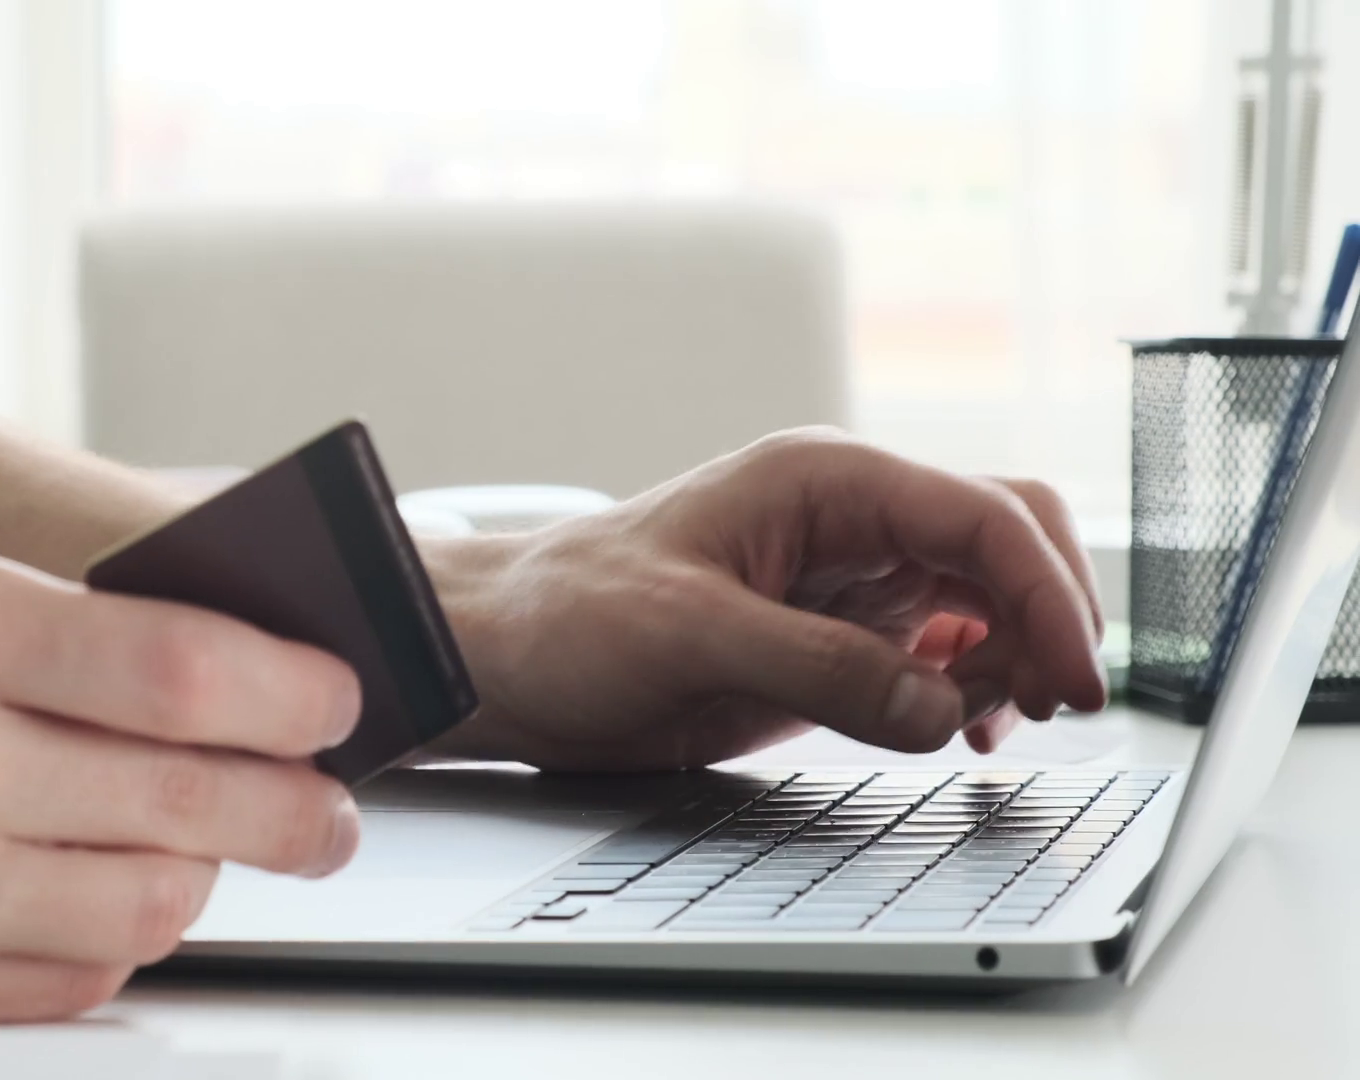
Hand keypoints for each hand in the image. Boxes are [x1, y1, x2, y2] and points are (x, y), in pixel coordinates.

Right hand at [0, 543, 359, 1025]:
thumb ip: (54, 632)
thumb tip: (222, 685)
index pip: (181, 668)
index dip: (295, 692)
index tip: (340, 702)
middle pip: (191, 799)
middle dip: (297, 809)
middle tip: (334, 814)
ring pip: (150, 907)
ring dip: (207, 877)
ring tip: (222, 848)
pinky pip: (72, 987)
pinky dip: (119, 944)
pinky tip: (118, 901)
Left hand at [426, 428, 1105, 769]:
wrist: (506, 657)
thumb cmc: (570, 615)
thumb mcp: (688, 634)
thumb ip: (820, 667)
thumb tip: (938, 705)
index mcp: (822, 480)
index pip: (983, 515)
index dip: (1049, 594)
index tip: (1077, 679)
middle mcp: (850, 518)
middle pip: (1008, 542)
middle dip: (1050, 616)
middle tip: (1054, 706)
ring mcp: (849, 579)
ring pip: (988, 599)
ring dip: (1017, 656)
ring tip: (993, 727)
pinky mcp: (835, 638)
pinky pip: (942, 652)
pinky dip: (972, 689)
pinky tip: (959, 731)